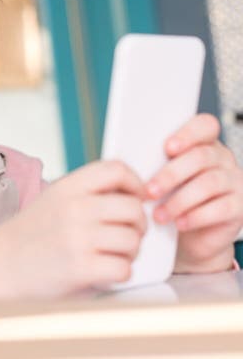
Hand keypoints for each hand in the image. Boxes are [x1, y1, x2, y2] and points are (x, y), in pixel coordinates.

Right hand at [0, 161, 146, 296]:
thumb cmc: (30, 234)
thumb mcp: (54, 199)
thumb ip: (88, 193)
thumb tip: (133, 194)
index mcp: (68, 187)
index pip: (116, 169)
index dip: (135, 183)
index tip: (137, 197)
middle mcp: (74, 208)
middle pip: (133, 207)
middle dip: (137, 224)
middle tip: (127, 233)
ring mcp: (78, 238)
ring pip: (132, 240)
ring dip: (129, 251)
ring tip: (112, 254)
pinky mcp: (81, 268)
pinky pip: (124, 268)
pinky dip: (120, 272)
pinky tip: (104, 271)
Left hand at [147, 114, 242, 273]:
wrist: (190, 237)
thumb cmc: (169, 200)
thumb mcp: (160, 178)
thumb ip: (153, 163)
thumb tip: (129, 160)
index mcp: (203, 144)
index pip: (205, 125)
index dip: (188, 133)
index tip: (168, 148)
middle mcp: (223, 159)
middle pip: (201, 157)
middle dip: (171, 174)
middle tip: (149, 190)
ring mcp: (235, 182)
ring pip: (210, 183)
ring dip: (179, 200)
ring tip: (159, 214)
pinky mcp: (240, 207)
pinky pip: (221, 208)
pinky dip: (196, 216)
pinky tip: (179, 223)